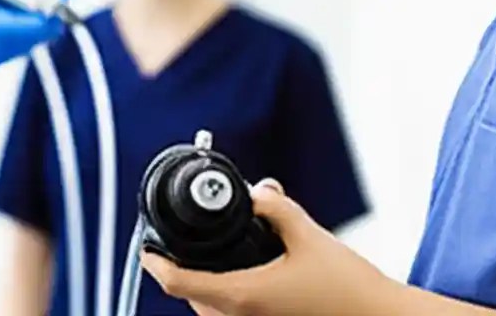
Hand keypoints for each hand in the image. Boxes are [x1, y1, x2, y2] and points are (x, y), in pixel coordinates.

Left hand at [141, 180, 400, 315]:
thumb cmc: (348, 287)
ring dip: (205, 287)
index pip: (178, 284)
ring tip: (213, 257)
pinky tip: (245, 275)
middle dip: (182, 271)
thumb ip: (277, 208)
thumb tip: (257, 191)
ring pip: (211, 310)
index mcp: (243, 296)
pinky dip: (226, 297)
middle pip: (191, 297)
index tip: (147, 247)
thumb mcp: (309, 235)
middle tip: (181, 244)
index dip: (155, 263)